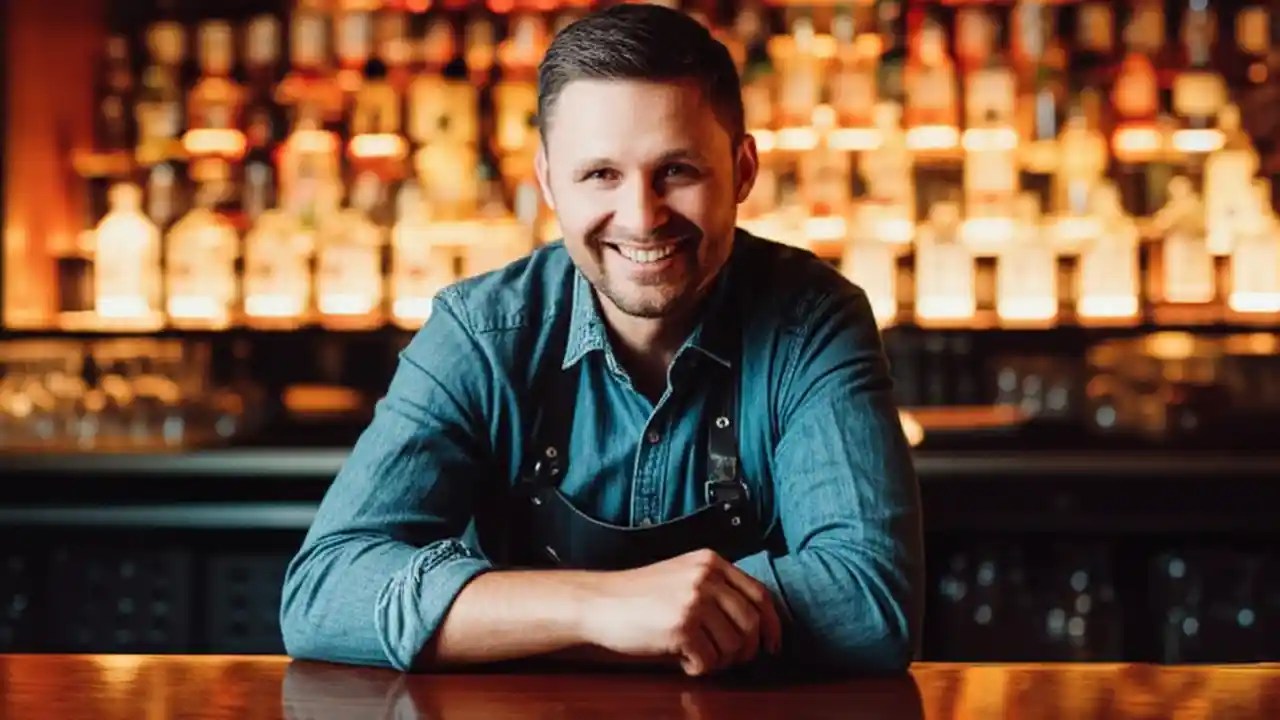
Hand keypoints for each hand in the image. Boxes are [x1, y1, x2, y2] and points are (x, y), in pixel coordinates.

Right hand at [578, 549, 783, 675]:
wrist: (598, 603)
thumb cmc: (637, 597)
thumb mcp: (682, 577)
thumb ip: (716, 590)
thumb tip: (756, 627)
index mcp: (711, 561)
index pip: (760, 594)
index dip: (772, 625)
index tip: (772, 645)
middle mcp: (706, 576)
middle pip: (752, 623)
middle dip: (745, 650)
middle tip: (726, 659)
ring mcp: (695, 599)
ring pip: (734, 646)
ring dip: (718, 660)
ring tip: (694, 655)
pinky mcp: (682, 625)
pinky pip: (710, 661)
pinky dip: (697, 668)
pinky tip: (680, 660)